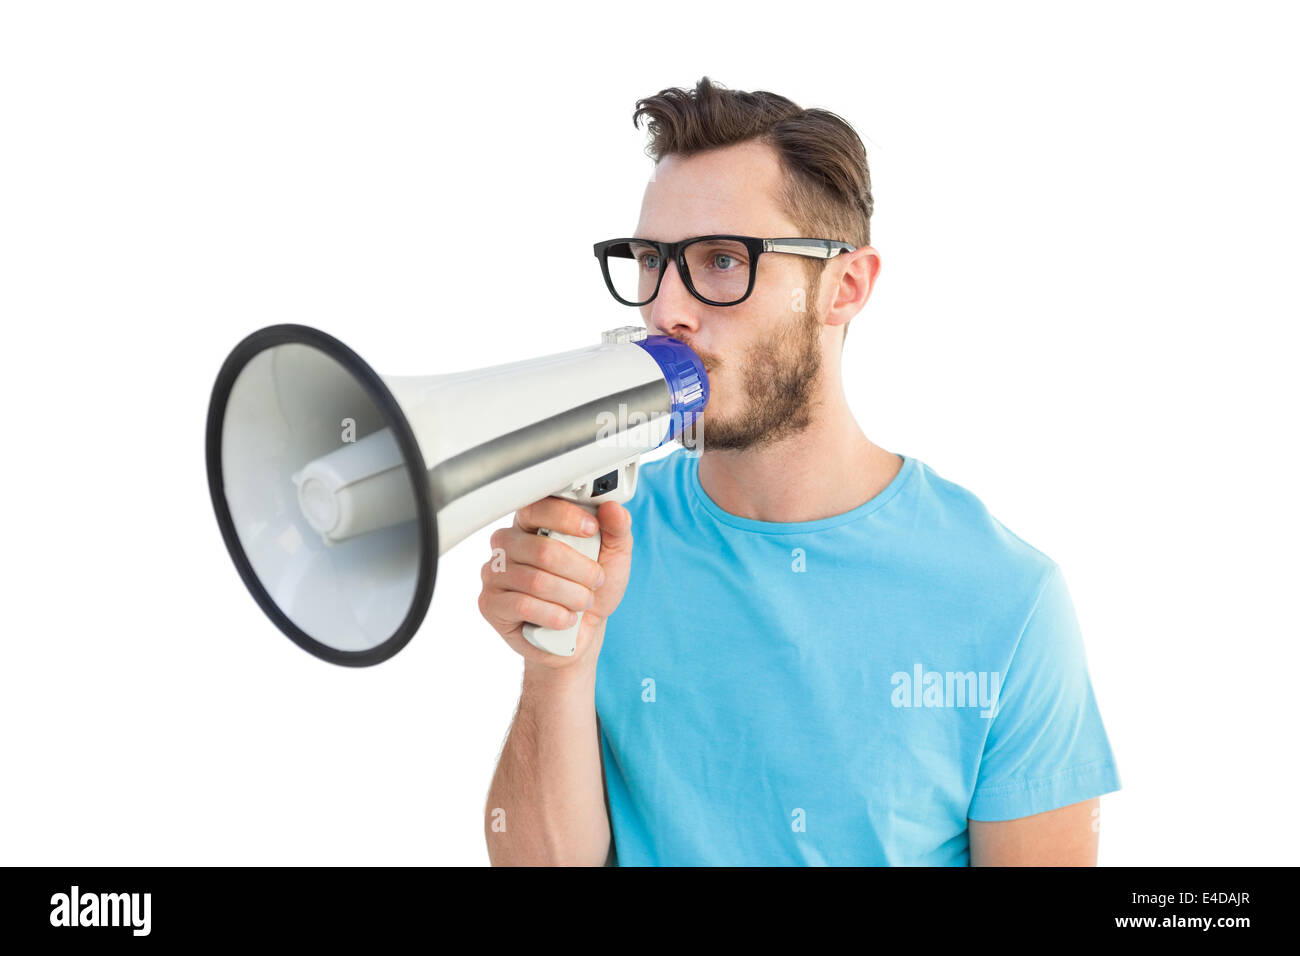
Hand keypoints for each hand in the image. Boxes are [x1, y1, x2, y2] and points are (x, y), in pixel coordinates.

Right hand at [478, 496, 632, 669]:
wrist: (582, 633)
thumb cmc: (590, 588)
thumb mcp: (613, 556)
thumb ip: (616, 529)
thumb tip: (613, 508)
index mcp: (531, 523)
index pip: (537, 507)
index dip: (566, 517)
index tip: (591, 529)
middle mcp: (507, 544)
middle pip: (542, 550)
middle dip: (580, 570)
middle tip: (596, 580)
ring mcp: (494, 574)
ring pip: (536, 581)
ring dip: (572, 596)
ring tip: (582, 602)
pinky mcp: (491, 604)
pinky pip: (524, 606)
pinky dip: (555, 615)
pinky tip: (566, 618)